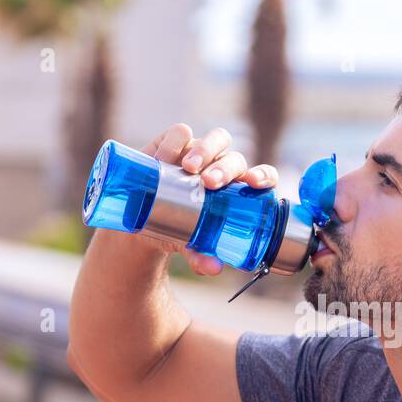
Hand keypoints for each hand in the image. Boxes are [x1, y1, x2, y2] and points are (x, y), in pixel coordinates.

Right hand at [139, 124, 278, 276]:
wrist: (139, 218)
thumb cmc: (175, 229)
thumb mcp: (187, 244)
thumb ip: (199, 255)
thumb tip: (213, 269)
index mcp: (236, 190)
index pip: (261, 176)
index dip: (263, 175)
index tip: (254, 184)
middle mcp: (221, 167)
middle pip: (235, 159)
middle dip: (225, 169)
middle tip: (209, 184)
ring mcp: (199, 152)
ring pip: (216, 139)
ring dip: (205, 150)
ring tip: (189, 168)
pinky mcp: (174, 142)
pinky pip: (181, 133)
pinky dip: (176, 141)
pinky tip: (166, 156)